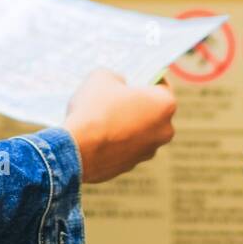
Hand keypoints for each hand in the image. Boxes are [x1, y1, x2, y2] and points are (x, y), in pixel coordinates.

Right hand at [63, 68, 176, 183]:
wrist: (77, 148)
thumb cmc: (94, 108)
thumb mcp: (102, 76)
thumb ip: (117, 78)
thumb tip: (118, 87)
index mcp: (165, 104)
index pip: (162, 86)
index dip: (145, 79)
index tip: (133, 78)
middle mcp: (164, 130)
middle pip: (153, 111)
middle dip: (137, 104)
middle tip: (115, 96)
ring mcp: (148, 152)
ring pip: (140, 132)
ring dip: (126, 124)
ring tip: (102, 117)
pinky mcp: (130, 167)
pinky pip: (125, 148)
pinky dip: (115, 142)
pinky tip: (96, 135)